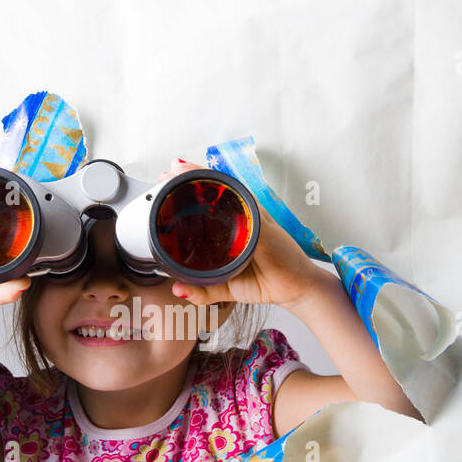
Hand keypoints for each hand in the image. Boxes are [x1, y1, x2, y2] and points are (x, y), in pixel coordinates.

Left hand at [155, 159, 335, 310]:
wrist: (295, 290)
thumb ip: (202, 291)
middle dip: (190, 177)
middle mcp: (243, 218)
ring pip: (227, 190)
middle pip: (216, 190)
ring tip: (180, 170)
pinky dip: (229, 191)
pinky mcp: (263, 224)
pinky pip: (245, 203)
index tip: (166, 184)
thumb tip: (177, 289)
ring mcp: (254, 218)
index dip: (188, 192)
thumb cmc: (265, 282)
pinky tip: (213, 182)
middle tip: (167, 172)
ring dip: (204, 177)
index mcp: (233, 229)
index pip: (209, 205)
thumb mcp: (225, 288)